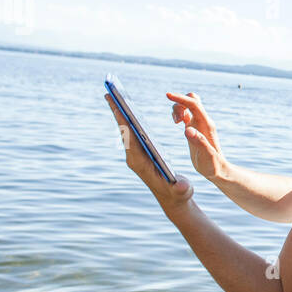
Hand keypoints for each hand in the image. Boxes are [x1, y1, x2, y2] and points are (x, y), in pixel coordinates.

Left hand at [105, 94, 193, 209]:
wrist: (173, 198)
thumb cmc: (178, 193)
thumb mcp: (182, 190)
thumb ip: (181, 187)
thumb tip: (182, 186)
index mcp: (140, 162)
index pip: (129, 138)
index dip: (123, 121)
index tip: (116, 105)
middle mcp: (133, 157)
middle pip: (123, 131)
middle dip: (117, 112)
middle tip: (109, 92)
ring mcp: (135, 154)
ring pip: (125, 130)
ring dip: (120, 113)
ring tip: (115, 96)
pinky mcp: (139, 152)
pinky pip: (131, 133)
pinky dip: (128, 120)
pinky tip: (127, 109)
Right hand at [166, 92, 227, 181]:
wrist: (217, 169)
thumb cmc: (213, 165)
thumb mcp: (206, 156)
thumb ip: (199, 142)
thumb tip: (187, 130)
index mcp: (207, 125)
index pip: (194, 105)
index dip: (181, 99)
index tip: (168, 95)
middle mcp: (203, 121)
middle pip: (192, 100)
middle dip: (180, 103)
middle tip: (176, 121)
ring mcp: (198, 124)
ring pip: (188, 105)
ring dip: (178, 109)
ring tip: (176, 123)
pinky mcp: (193, 128)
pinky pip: (185, 113)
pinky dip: (178, 113)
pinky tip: (177, 122)